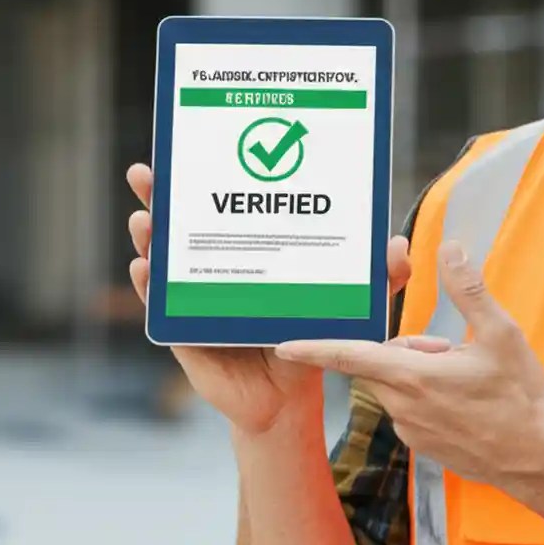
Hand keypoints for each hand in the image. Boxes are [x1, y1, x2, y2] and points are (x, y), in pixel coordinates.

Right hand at [125, 164, 412, 435]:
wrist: (289, 399)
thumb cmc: (312, 338)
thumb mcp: (348, 303)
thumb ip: (378, 278)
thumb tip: (399, 247)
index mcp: (248, 249)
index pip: (221, 203)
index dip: (201, 175)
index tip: (188, 145)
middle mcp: (214, 266)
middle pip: (179, 223)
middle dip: (159, 195)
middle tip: (145, 173)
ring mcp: (194, 299)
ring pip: (162, 261)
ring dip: (148, 237)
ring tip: (145, 219)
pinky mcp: (185, 335)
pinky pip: (162, 308)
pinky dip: (150, 288)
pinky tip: (145, 270)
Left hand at [275, 241, 543, 485]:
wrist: (535, 459)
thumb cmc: (518, 399)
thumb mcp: (501, 334)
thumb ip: (468, 289)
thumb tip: (450, 250)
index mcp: (414, 375)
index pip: (350, 357)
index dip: (314, 349)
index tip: (285, 347)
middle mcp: (403, 405)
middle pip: (380, 364)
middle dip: (405, 350)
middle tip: (448, 348)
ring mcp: (410, 429)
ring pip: (396, 387)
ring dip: (417, 373)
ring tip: (462, 375)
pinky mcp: (422, 444)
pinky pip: (409, 410)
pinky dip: (426, 397)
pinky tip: (463, 400)